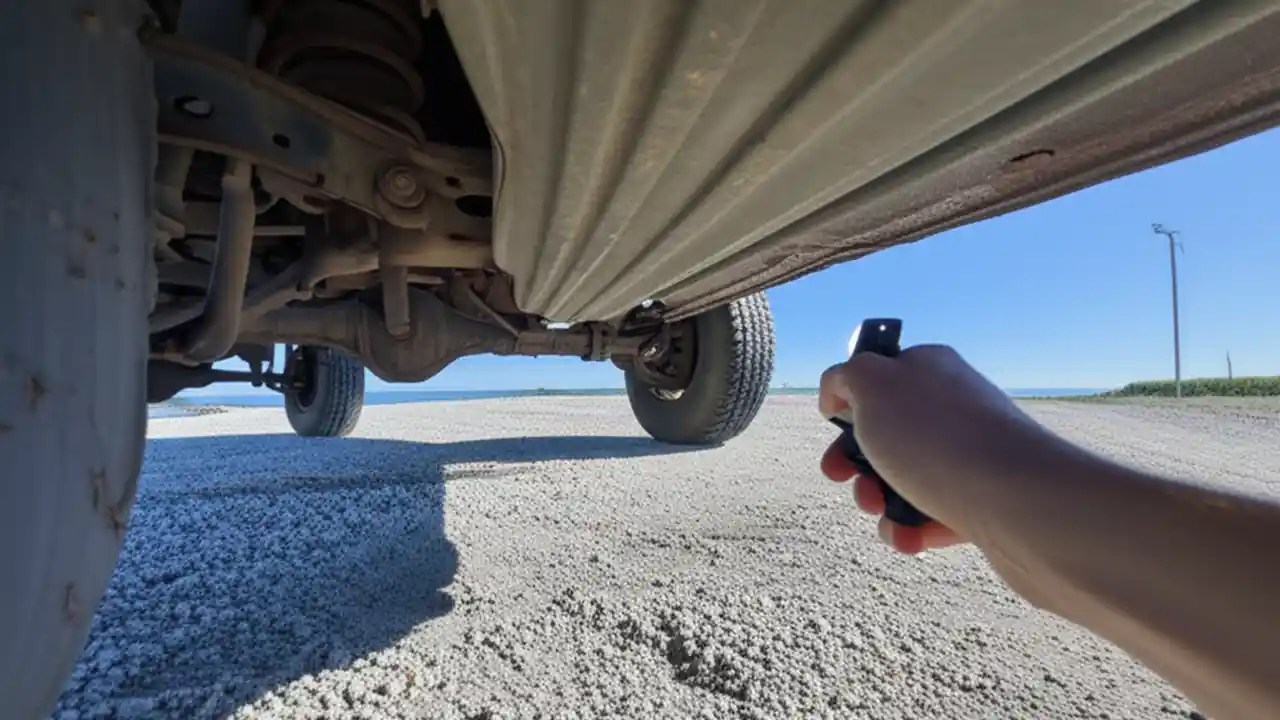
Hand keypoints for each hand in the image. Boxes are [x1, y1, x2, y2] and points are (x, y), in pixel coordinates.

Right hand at [818, 345, 1047, 553]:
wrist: (1019, 502)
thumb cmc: (938, 439)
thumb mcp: (872, 386)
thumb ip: (846, 377)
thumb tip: (840, 390)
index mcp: (929, 369)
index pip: (880, 376)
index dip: (850, 402)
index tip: (835, 425)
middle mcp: (953, 407)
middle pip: (886, 434)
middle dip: (855, 461)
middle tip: (843, 477)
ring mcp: (970, 456)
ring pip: (906, 479)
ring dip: (879, 500)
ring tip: (882, 515)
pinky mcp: (985, 501)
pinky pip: (934, 515)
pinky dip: (913, 530)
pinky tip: (909, 539)